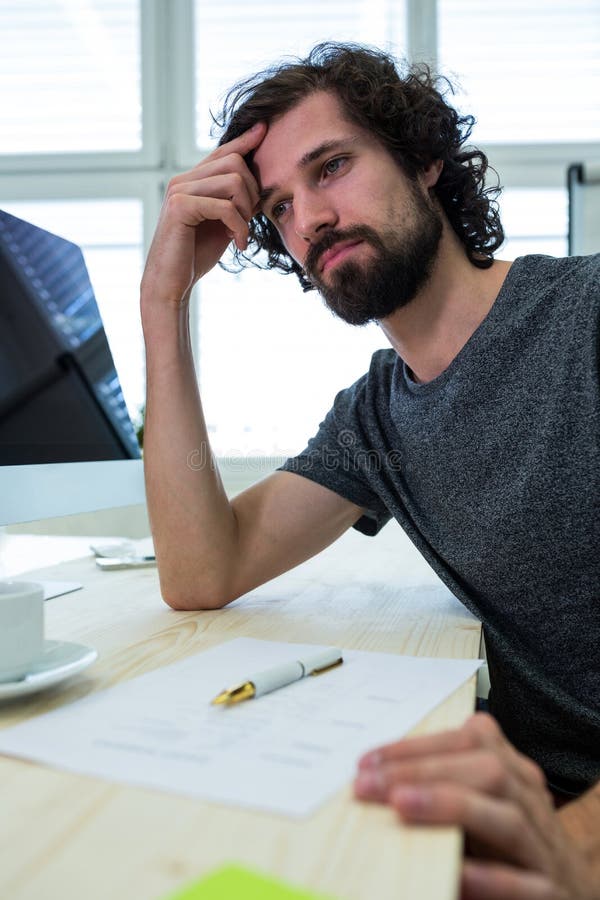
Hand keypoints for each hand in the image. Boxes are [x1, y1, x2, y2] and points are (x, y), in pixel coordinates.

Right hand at [141, 122, 266, 308]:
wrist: (171, 283)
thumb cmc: (195, 256)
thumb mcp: (222, 224)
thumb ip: (235, 203)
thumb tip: (257, 186)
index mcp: (191, 181)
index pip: (222, 152)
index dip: (245, 141)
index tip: (264, 129)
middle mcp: (182, 180)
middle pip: (234, 162)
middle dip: (252, 192)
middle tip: (250, 221)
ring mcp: (179, 191)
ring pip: (233, 181)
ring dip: (247, 211)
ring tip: (242, 233)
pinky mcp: (180, 207)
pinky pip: (225, 206)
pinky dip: (240, 226)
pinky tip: (239, 244)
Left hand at [354, 713, 597, 898]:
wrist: (568, 894)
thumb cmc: (507, 849)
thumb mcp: (478, 807)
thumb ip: (442, 784)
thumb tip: (376, 778)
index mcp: (514, 774)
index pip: (471, 740)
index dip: (418, 746)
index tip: (368, 761)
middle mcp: (532, 803)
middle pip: (488, 770)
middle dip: (422, 770)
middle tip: (369, 785)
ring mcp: (545, 850)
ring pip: (509, 817)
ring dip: (450, 806)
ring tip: (400, 806)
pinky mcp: (551, 894)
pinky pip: (524, 884)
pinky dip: (489, 877)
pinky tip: (456, 873)